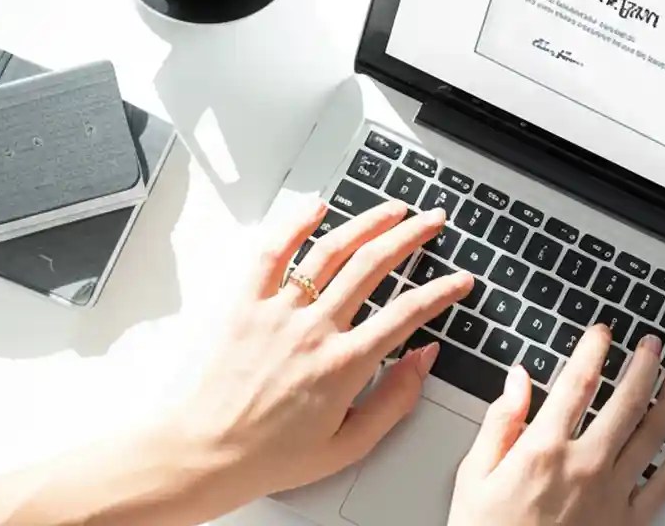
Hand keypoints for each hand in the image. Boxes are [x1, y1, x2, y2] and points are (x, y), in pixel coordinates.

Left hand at [168, 198, 470, 506]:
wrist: (204, 454)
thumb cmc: (270, 456)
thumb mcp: (348, 445)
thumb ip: (394, 401)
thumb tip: (424, 359)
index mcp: (344, 365)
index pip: (408, 313)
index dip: (442, 292)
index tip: (460, 280)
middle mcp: (314, 329)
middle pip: (375, 265)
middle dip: (412, 236)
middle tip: (432, 222)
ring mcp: (277, 312)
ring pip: (331, 251)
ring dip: (368, 222)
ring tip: (393, 209)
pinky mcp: (244, 305)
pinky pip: (272, 253)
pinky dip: (295, 224)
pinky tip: (317, 207)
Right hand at [449, 325, 664, 525]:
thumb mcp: (473, 478)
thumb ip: (499, 424)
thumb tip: (517, 380)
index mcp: (542, 449)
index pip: (577, 383)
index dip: (594, 350)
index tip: (603, 333)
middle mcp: (584, 466)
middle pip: (627, 402)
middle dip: (645, 365)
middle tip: (653, 343)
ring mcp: (612, 495)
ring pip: (654, 434)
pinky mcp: (628, 523)